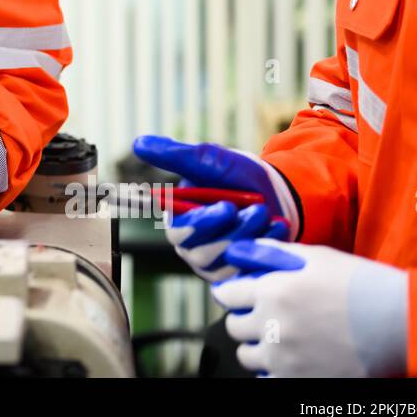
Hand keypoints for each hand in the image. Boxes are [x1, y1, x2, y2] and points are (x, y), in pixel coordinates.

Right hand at [133, 134, 300, 281]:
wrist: (275, 191)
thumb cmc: (235, 174)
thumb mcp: (207, 160)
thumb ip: (173, 155)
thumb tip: (138, 143)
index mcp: (179, 221)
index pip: (180, 233)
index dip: (203, 223)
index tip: (228, 206)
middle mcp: (193, 246)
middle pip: (204, 253)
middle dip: (234, 230)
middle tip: (257, 209)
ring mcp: (217, 264)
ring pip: (228, 261)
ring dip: (252, 236)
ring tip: (267, 213)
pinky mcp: (240, 273)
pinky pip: (249, 271)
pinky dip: (267, 247)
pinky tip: (278, 226)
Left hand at [212, 239, 408, 377]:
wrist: (403, 324)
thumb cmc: (362, 285)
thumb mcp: (316, 257)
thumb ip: (271, 254)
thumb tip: (238, 252)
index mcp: (272, 291)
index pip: (226, 295)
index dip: (234, 293)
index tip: (243, 294)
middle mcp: (272, 326)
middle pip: (234, 327)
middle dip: (247, 319)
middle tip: (267, 315)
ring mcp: (285, 358)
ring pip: (248, 356)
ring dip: (259, 346)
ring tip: (283, 338)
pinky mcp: (299, 381)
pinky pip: (267, 378)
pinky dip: (275, 369)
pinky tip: (294, 358)